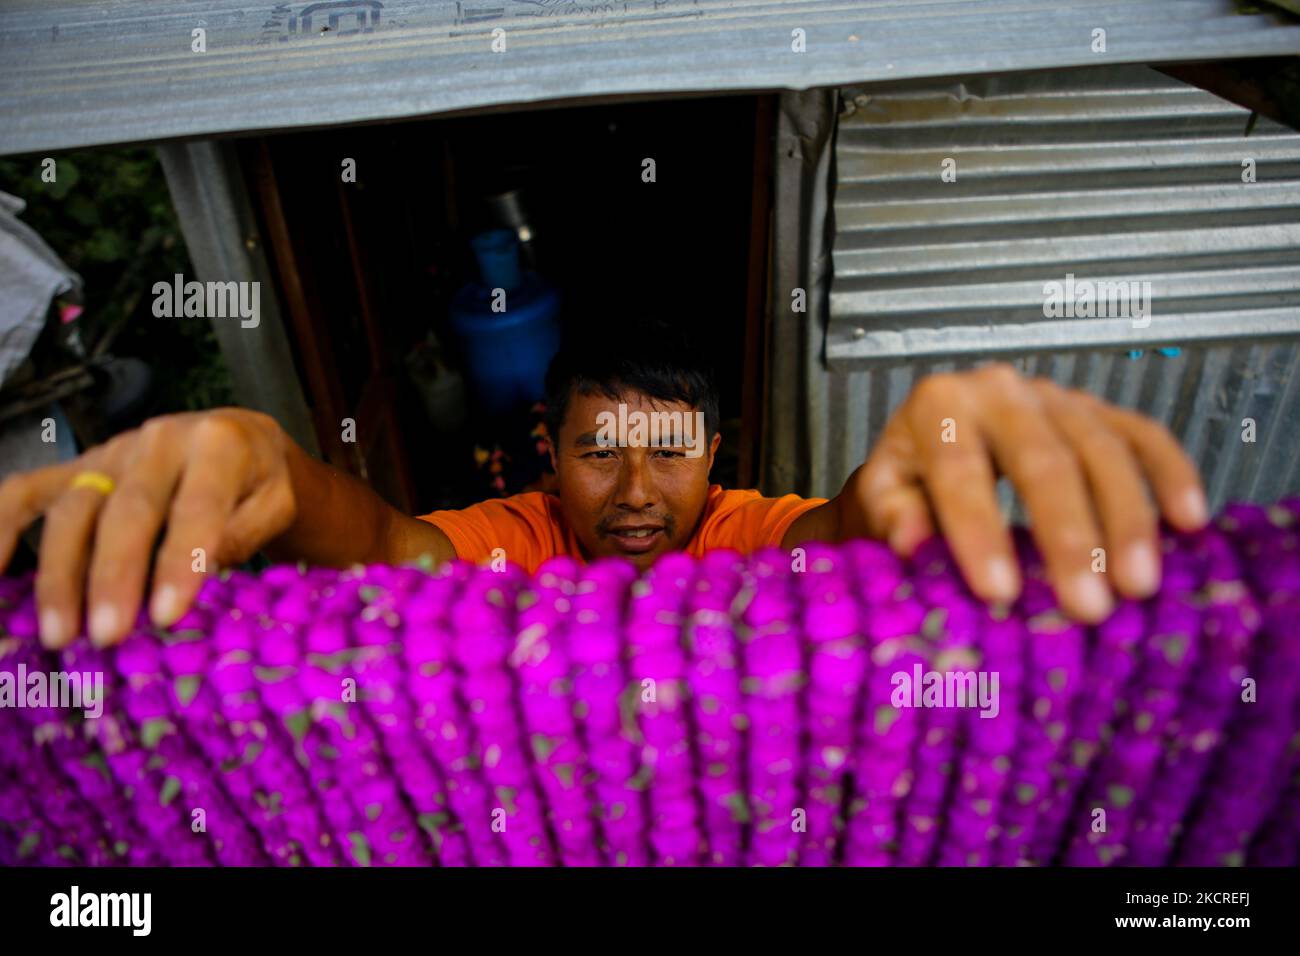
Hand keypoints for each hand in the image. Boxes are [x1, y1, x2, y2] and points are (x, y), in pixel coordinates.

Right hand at [0, 408, 297, 648]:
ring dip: (61, 575)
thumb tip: (202, 565)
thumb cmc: (258, 483)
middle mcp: (156, 441)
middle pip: (126, 510)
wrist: (238, 440)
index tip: (167, 614)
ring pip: (73, 509)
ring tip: (60, 635)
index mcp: (216, 444)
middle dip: (113, 576)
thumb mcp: (277, 502)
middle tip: (107, 636)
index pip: (196, 506)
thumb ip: (246, 530)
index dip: (180, 560)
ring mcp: (109, 454)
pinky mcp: (76, 469)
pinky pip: (25, 492)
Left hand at [850, 363, 1207, 621]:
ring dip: (1126, 520)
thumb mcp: (885, 491)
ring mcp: (1056, 397)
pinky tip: (1188, 522)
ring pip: (1102, 449)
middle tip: (1087, 607)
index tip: (999, 593)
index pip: (960, 468)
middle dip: (1069, 537)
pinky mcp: (1099, 409)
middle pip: (1043, 459)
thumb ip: (893, 514)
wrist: (936, 439)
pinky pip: (1143, 435)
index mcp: (939, 406)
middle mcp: (1001, 391)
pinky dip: (1170, 475)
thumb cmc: (912, 475)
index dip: (980, 530)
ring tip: (1138, 586)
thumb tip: (913, 543)